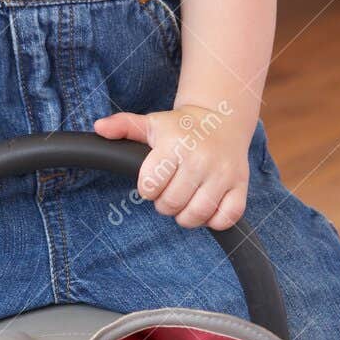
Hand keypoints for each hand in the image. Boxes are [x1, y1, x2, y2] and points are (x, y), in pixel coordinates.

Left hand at [92, 105, 250, 229]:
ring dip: (186, 216)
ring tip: (186, 200)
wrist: (222, 119)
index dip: (148, 188)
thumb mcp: (150, 123)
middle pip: (171, 204)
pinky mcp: (240, 186)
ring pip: (196, 216)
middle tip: (170, 190)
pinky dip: (213, 220)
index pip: (149, 186)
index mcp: (175, 144)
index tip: (154, 179)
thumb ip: (123, 126)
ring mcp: (223, 173)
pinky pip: (225, 219)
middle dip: (165, 203)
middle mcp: (200, 159)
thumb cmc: (180, 127)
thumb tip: (99, 128)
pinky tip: (207, 206)